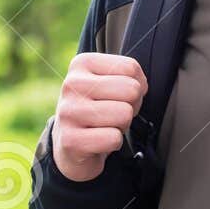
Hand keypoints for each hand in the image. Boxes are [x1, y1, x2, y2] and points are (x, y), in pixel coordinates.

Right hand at [52, 53, 147, 181]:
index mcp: (82, 63)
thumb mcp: (109, 83)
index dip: (135, 86)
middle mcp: (72, 84)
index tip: (117, 96)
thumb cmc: (97, 109)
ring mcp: (68, 112)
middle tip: (113, 113)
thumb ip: (129, 76)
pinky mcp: (70, 140)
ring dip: (122, 125)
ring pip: (125, 114)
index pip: (130, 67)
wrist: (71, 145)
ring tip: (105, 126)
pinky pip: (114, 138)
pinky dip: (113, 143)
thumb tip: (141, 87)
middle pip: (131, 90)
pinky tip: (99, 141)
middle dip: (130, 106)